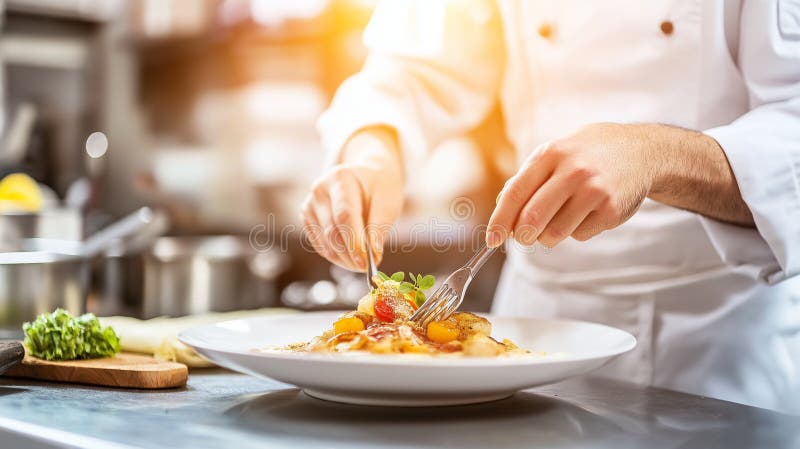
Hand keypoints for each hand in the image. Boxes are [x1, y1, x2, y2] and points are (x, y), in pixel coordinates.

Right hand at [301, 127, 403, 270]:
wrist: (366, 178)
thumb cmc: (379, 189)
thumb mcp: (387, 202)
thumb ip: (379, 227)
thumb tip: (372, 256)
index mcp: (341, 178)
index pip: (344, 215)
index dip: (354, 242)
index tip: (367, 262)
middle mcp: (320, 190)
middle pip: (332, 231)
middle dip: (350, 254)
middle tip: (368, 268)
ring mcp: (310, 204)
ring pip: (325, 242)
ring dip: (344, 260)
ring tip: (362, 264)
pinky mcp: (307, 219)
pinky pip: (320, 245)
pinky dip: (336, 257)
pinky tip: (350, 259)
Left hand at [487, 123, 659, 247]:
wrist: (641, 151)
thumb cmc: (587, 155)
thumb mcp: (555, 154)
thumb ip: (527, 178)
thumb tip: (501, 207)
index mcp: (551, 154)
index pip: (516, 193)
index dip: (500, 220)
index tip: (491, 239)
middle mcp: (573, 171)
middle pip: (532, 218)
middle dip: (522, 235)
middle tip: (524, 238)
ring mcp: (594, 190)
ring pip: (555, 233)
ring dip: (549, 236)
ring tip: (559, 220)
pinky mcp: (612, 209)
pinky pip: (580, 235)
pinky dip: (576, 231)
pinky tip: (587, 212)